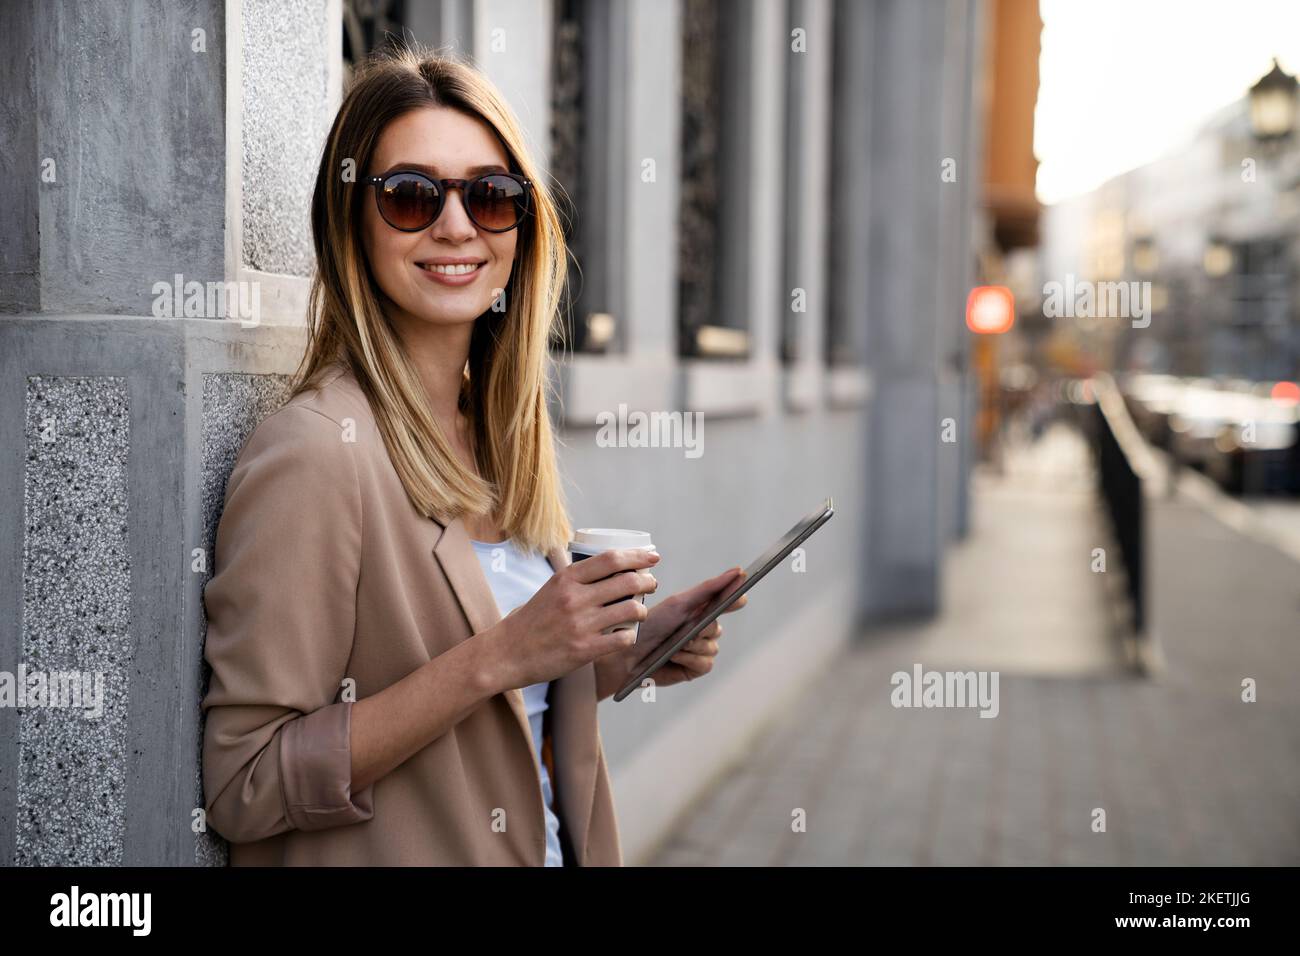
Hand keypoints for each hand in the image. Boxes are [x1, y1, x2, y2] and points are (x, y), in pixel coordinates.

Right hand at [484, 548, 660, 691]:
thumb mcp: (552, 588)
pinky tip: (627, 634)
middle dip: (648, 581)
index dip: (638, 556)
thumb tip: (613, 566)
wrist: (508, 652)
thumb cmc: (533, 619)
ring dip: (642, 610)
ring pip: (631, 610)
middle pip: (627, 582)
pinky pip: (623, 639)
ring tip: (640, 612)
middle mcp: (575, 598)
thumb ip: (577, 578)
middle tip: (651, 584)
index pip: (611, 559)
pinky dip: (630, 635)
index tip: (653, 557)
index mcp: (566, 579)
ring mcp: (581, 625)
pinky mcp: (584, 649)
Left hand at [595, 566, 747, 698]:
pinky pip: (705, 663)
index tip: (739, 596)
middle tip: (686, 629)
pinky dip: (690, 659)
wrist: (628, 654)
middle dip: (702, 627)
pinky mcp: (695, 668)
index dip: (735, 598)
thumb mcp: (680, 603)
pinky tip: (675, 657)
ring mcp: (700, 649)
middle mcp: (702, 629)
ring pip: (712, 646)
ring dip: (692, 645)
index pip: (726, 601)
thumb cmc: (651, 625)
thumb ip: (709, 589)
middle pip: (717, 626)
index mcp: (699, 609)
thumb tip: (739, 572)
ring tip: (673, 644)